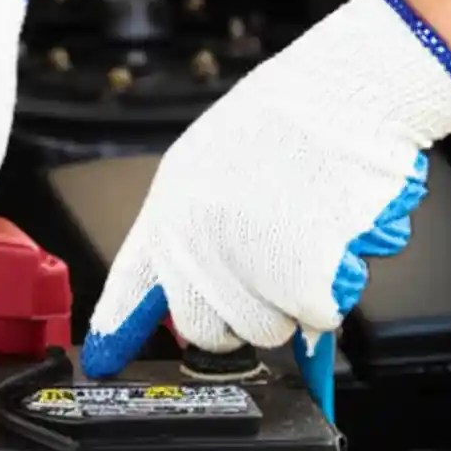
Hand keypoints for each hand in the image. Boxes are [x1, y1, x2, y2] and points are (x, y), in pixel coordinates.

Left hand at [82, 0, 450, 379]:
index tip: (103, 357)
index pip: (131, 288)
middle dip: (242, 316)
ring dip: (295, 301)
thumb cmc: (289, 119)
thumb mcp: (209, 166)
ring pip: (268, 330)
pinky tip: (333, 237)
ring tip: (307, 236)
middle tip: (270, 273)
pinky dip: (336, 289)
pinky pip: (320, 317)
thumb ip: (201, 230)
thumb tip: (212, 289)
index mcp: (168, 215)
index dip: (117, 328)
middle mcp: (194, 247)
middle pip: (208, 332)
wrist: (347, 93)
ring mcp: (243, 267)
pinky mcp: (298, 280)